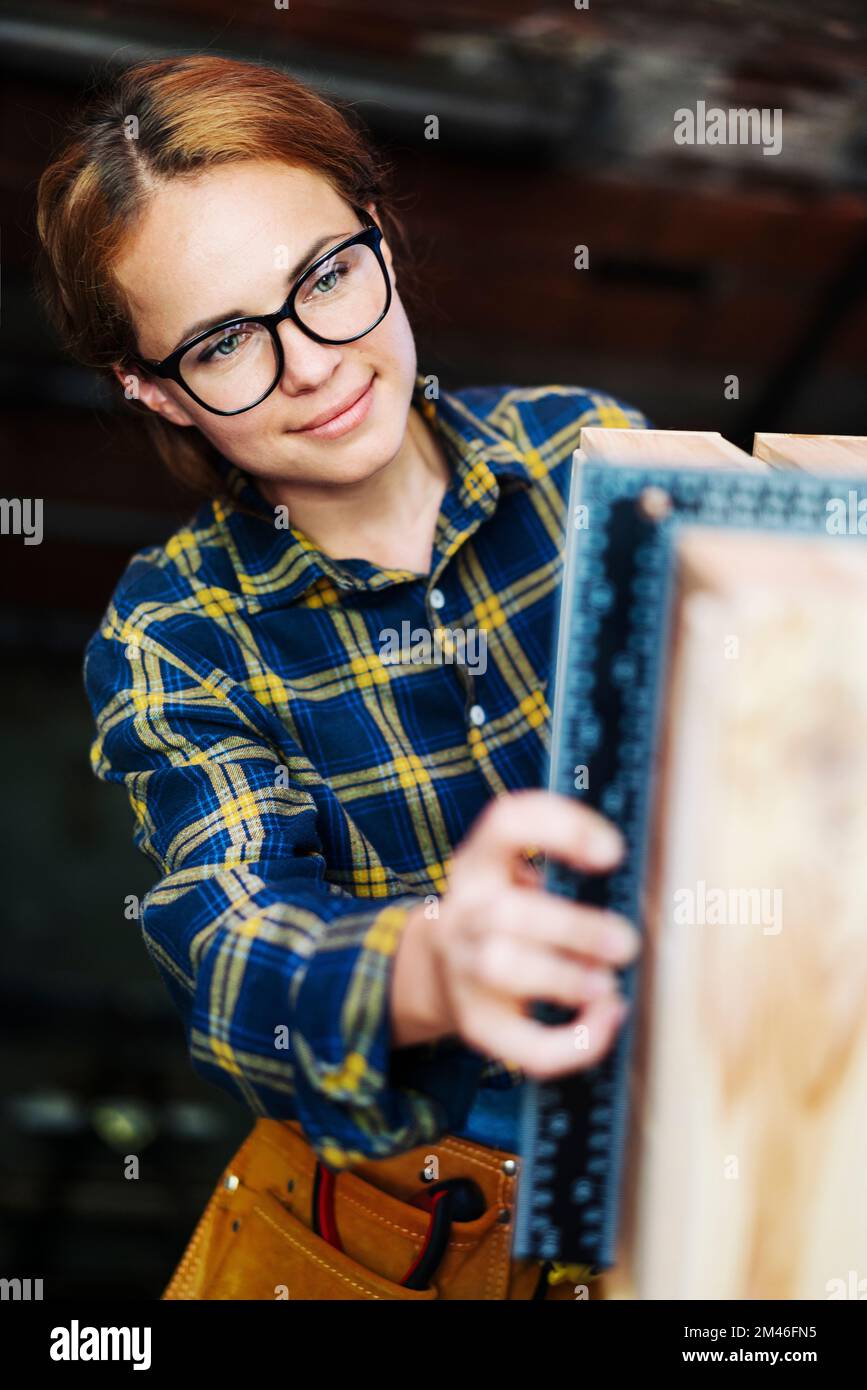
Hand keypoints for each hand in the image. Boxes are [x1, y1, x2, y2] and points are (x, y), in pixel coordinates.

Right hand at [391, 790, 639, 1079]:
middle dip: (573, 928)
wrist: (440, 971)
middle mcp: (464, 911)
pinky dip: (573, 1041)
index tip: (613, 853)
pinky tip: (606, 1019)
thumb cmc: (508, 917)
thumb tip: (647, 889)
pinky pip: (522, 1044)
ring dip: (562, 979)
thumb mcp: (515, 878)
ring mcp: (463, 968)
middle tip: (627, 943)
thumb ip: (565, 872)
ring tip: (607, 987)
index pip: (505, 823)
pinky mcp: (477, 1024)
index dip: (559, 829)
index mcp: (480, 863)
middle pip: (504, 912)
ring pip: (500, 968)